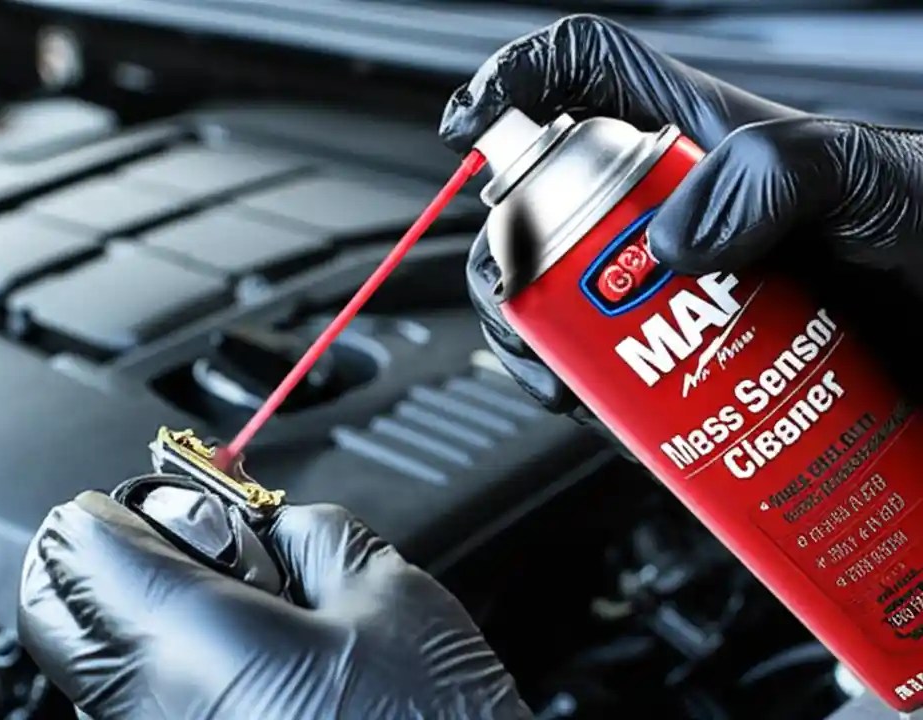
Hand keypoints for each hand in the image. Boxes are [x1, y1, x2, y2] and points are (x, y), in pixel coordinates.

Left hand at [18, 490, 530, 719]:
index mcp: (187, 639)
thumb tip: (270, 530)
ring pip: (93, 662)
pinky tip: (255, 667)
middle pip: (55, 606)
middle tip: (193, 547)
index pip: (77, 547)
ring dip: (142, 612)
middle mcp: (145, 708)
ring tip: (245, 612)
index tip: (161, 500)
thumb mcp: (390, 593)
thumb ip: (310, 534)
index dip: (118, 506)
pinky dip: (171, 668)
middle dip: (109, 557)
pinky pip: (137, 709)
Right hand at [447, 14, 922, 412]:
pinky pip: (609, 381)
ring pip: (558, 304)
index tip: (467, 127)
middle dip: (505, 256)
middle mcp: (675, 213)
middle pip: (541, 210)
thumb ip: (777, 175)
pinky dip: (591, 407)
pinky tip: (616, 422)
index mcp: (702, 142)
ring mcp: (676, 294)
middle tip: (523, 299)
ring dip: (537, 344)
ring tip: (569, 382)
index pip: (585, 76)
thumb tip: (668, 244)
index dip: (513, 82)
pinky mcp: (688, 365)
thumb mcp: (870, 176)